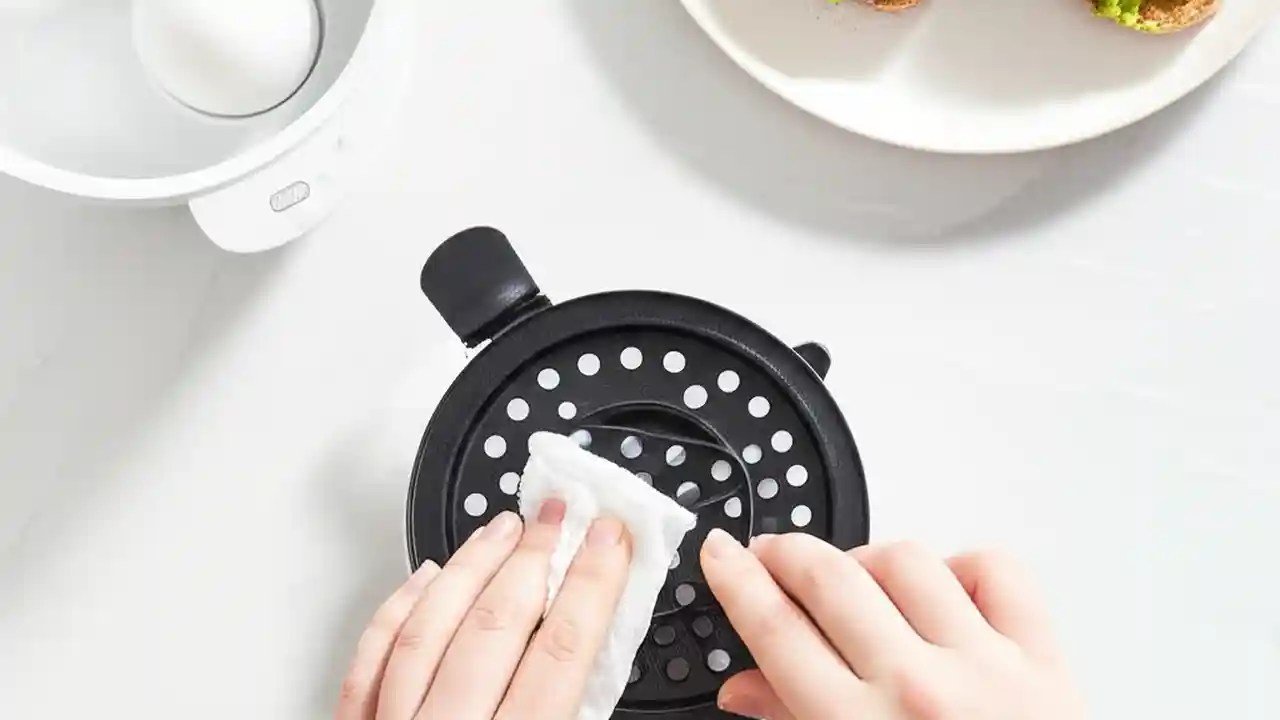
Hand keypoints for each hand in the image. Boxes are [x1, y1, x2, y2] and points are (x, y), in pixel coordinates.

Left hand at [336, 501, 632, 719]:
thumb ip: (572, 708)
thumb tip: (594, 634)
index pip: (562, 649)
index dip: (591, 582)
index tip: (610, 536)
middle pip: (495, 626)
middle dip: (532, 557)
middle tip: (556, 512)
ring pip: (428, 630)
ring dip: (469, 568)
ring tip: (499, 528)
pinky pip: (369, 662)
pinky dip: (398, 611)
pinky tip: (424, 578)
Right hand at [701, 531, 1085, 719]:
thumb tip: (743, 689)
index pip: (775, 630)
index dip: (736, 579)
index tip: (721, 554)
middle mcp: (918, 691)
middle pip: (829, 579)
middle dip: (786, 552)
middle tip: (771, 552)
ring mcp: (984, 667)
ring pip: (905, 561)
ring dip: (866, 559)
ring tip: (855, 578)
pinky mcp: (1041, 659)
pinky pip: (995, 572)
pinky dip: (962, 567)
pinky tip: (941, 591)